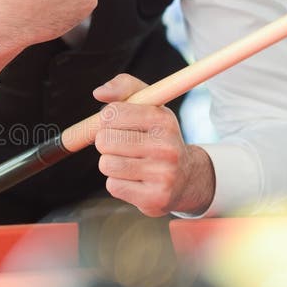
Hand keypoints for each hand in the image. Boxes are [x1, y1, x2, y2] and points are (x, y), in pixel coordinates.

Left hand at [93, 74, 215, 216]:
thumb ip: (124, 87)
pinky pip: (113, 186)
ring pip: (106, 164)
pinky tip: (135, 179)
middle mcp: (166, 146)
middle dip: (106, 142)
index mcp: (163, 120)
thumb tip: (99, 93)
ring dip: (111, 164)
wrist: (187, 178)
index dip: (107, 119)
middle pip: (104, 140)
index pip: (112, 113)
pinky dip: (117, 183)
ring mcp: (162, 174)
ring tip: (129, 163)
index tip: (117, 124)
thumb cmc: (159, 137)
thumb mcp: (150, 106)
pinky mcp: (154, 198)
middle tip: (122, 145)